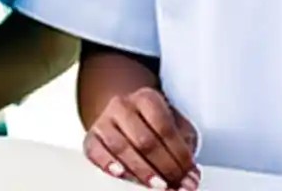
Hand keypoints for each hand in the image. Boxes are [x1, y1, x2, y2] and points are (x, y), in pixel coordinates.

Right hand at [84, 87, 199, 189]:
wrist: (122, 116)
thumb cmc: (152, 124)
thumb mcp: (173, 126)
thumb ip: (183, 149)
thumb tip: (191, 178)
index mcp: (147, 98)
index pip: (165, 128)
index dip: (179, 155)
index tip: (190, 175)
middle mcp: (123, 106)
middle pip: (144, 140)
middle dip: (164, 167)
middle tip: (177, 184)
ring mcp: (104, 121)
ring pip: (122, 148)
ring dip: (142, 171)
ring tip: (159, 186)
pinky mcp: (90, 138)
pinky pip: (96, 152)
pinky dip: (108, 164)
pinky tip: (121, 174)